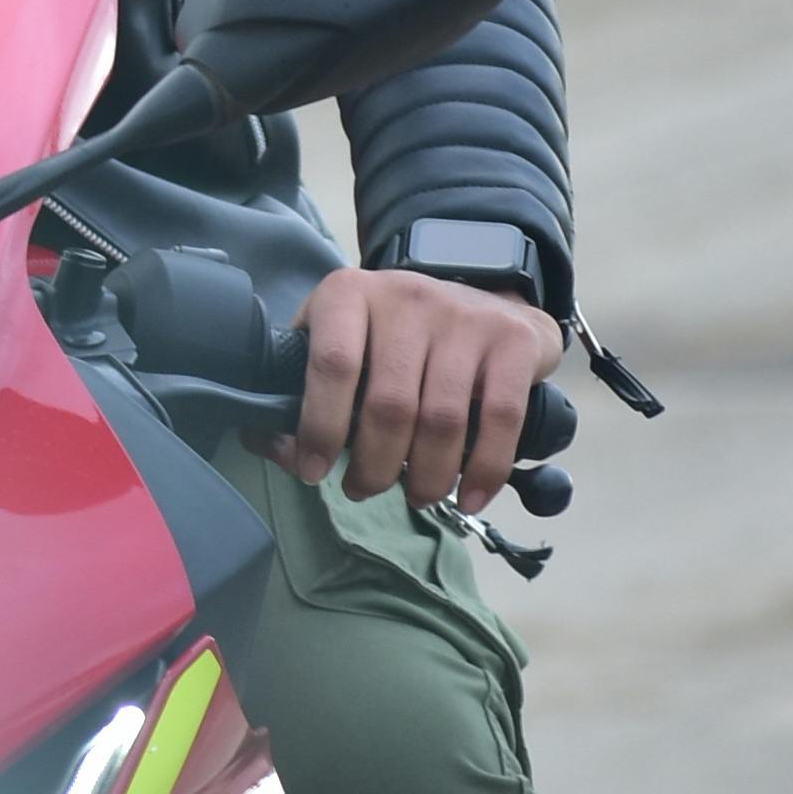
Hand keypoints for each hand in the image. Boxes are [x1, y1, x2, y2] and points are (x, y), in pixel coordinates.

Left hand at [283, 267, 564, 520]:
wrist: (482, 294)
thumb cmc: (394, 334)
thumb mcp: (339, 339)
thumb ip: (302, 389)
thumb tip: (280, 450)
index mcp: (350, 295)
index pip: (333, 365)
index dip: (320, 427)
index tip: (313, 472)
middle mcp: (407, 299)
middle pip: (389, 404)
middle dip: (373, 467)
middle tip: (364, 490)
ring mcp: (464, 317)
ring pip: (441, 419)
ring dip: (424, 477)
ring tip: (414, 495)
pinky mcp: (512, 340)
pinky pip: (500, 419)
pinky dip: (484, 470)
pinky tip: (468, 498)